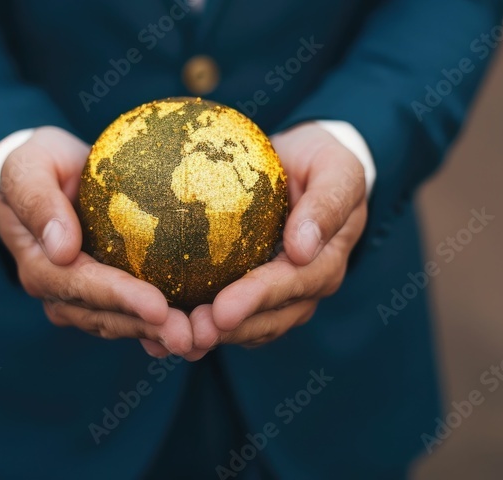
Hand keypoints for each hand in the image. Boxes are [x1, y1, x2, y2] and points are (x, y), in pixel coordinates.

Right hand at [0, 126, 192, 355]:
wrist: (47, 174)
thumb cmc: (39, 164)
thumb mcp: (27, 167)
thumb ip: (38, 201)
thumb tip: (62, 249)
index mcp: (39, 264)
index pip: (81, 286)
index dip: (119, 298)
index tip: (158, 306)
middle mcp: (58, 291)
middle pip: (105, 316)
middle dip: (146, 328)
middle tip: (188, 337)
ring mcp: (82, 298)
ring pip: (122, 324)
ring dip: (158, 334)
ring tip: (198, 341)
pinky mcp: (107, 294)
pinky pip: (135, 315)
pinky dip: (163, 325)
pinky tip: (197, 332)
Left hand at [179, 123, 367, 359]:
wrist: (304, 163)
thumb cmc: (321, 161)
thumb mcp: (337, 169)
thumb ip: (326, 204)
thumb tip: (303, 249)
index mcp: (325, 261)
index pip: (290, 286)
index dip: (256, 299)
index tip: (222, 310)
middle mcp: (306, 287)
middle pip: (267, 319)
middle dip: (229, 330)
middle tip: (191, 333)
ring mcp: (282, 295)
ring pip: (248, 327)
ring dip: (213, 336)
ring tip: (175, 341)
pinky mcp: (254, 291)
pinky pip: (230, 317)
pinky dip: (201, 325)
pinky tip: (165, 330)